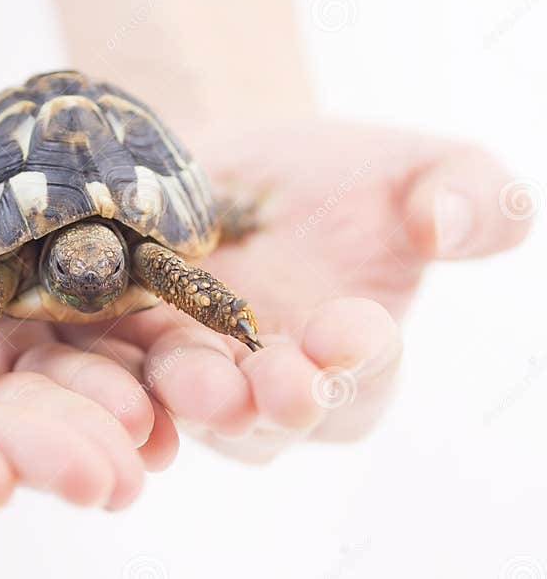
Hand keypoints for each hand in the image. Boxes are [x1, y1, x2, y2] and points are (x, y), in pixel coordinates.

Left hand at [63, 121, 531, 461]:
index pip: (363, 381)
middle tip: (280, 385)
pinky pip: (113, 372)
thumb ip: (469, 197)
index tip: (354, 330)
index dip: (362, 360)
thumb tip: (448, 224)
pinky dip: (111, 376)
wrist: (227, 161)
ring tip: (195, 382)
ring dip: (193, 400)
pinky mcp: (122, 345)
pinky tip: (109, 366)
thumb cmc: (332, 177)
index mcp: (349, 363)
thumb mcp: (414, 171)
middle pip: (273, 417)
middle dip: (277, 401)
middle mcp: (268, 389)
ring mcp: (190, 373)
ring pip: (190, 408)